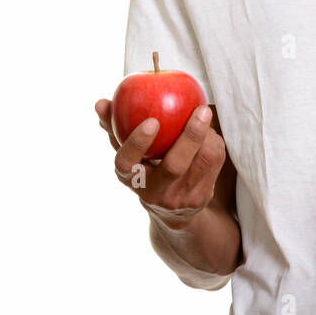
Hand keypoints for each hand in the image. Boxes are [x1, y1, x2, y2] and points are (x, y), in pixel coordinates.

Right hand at [95, 97, 225, 230]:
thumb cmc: (144, 168)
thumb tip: (101, 103)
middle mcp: (154, 193)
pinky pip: (214, 165)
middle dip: (190, 136)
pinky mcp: (200, 198)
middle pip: (174, 166)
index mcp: (129, 177)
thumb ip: (114, 127)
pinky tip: (210, 131)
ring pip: (201, 163)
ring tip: (204, 114)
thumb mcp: (128, 153)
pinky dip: (214, 144)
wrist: (171, 211)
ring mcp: (179, 198)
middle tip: (200, 109)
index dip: (137, 142)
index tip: (151, 121)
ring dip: (207, 136)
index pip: (126, 162)